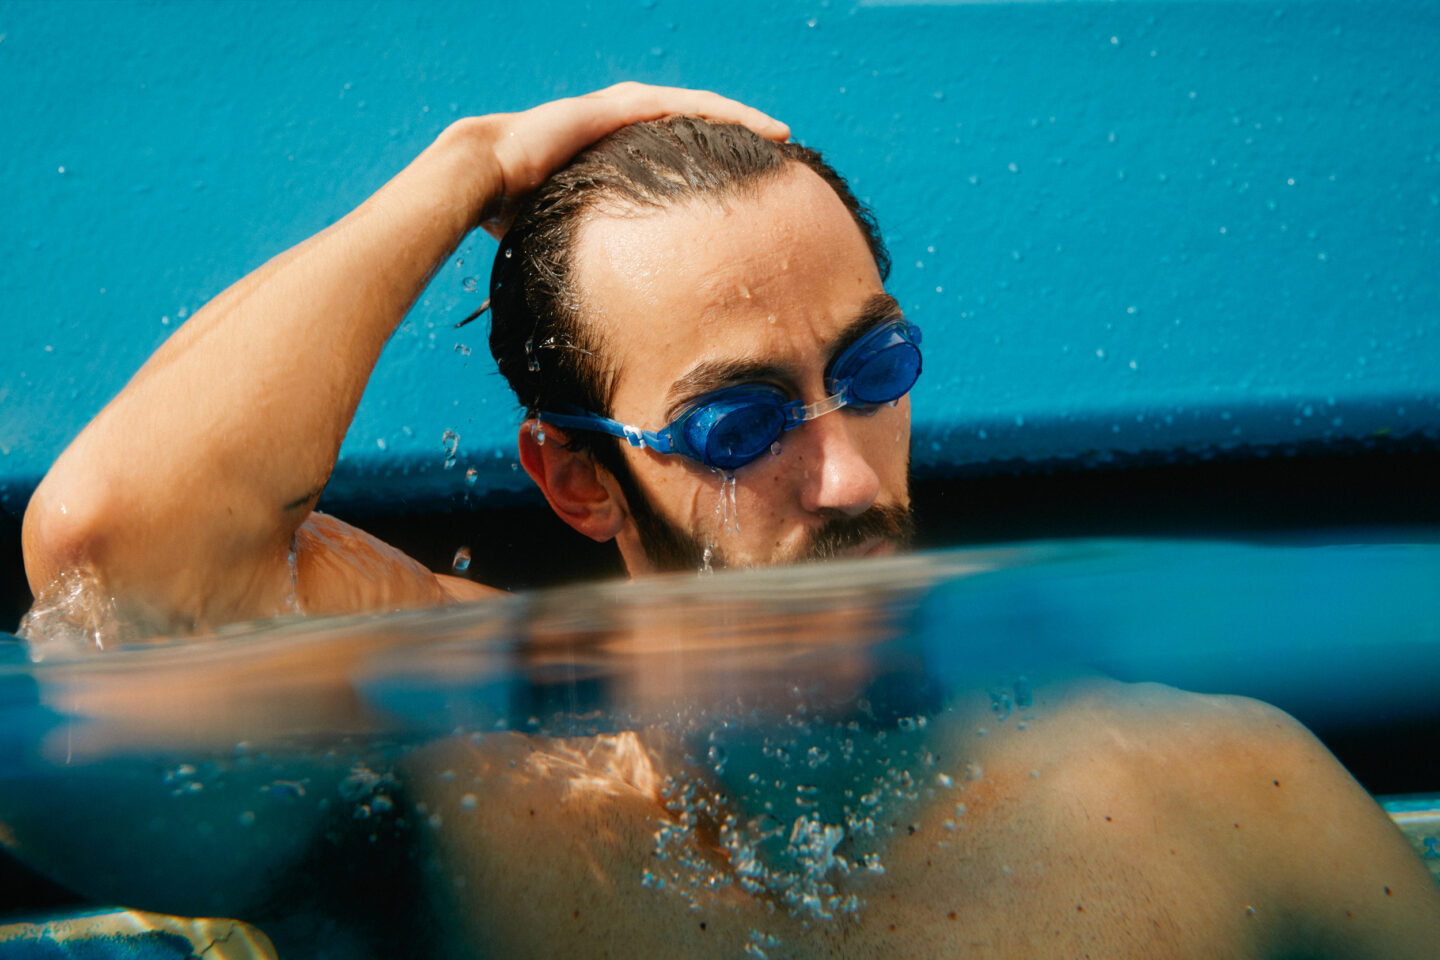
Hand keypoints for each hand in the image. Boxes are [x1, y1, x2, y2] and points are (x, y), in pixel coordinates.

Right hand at [473, 82, 789, 236]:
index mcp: (611, 155)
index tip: (744, 188)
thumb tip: (608, 312)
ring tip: (781, 135)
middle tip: (778, 156)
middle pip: (691, 129)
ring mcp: (621, 110)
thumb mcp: (566, 233)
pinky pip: (685, 106)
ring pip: (695, 110)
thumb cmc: (512, 213)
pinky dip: (724, 111)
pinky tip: (758, 123)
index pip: (672, 158)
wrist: (481, 178)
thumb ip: (592, 256)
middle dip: (734, 139)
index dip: (708, 168)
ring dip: (740, 120)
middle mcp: (620, 126)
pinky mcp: (621, 105)